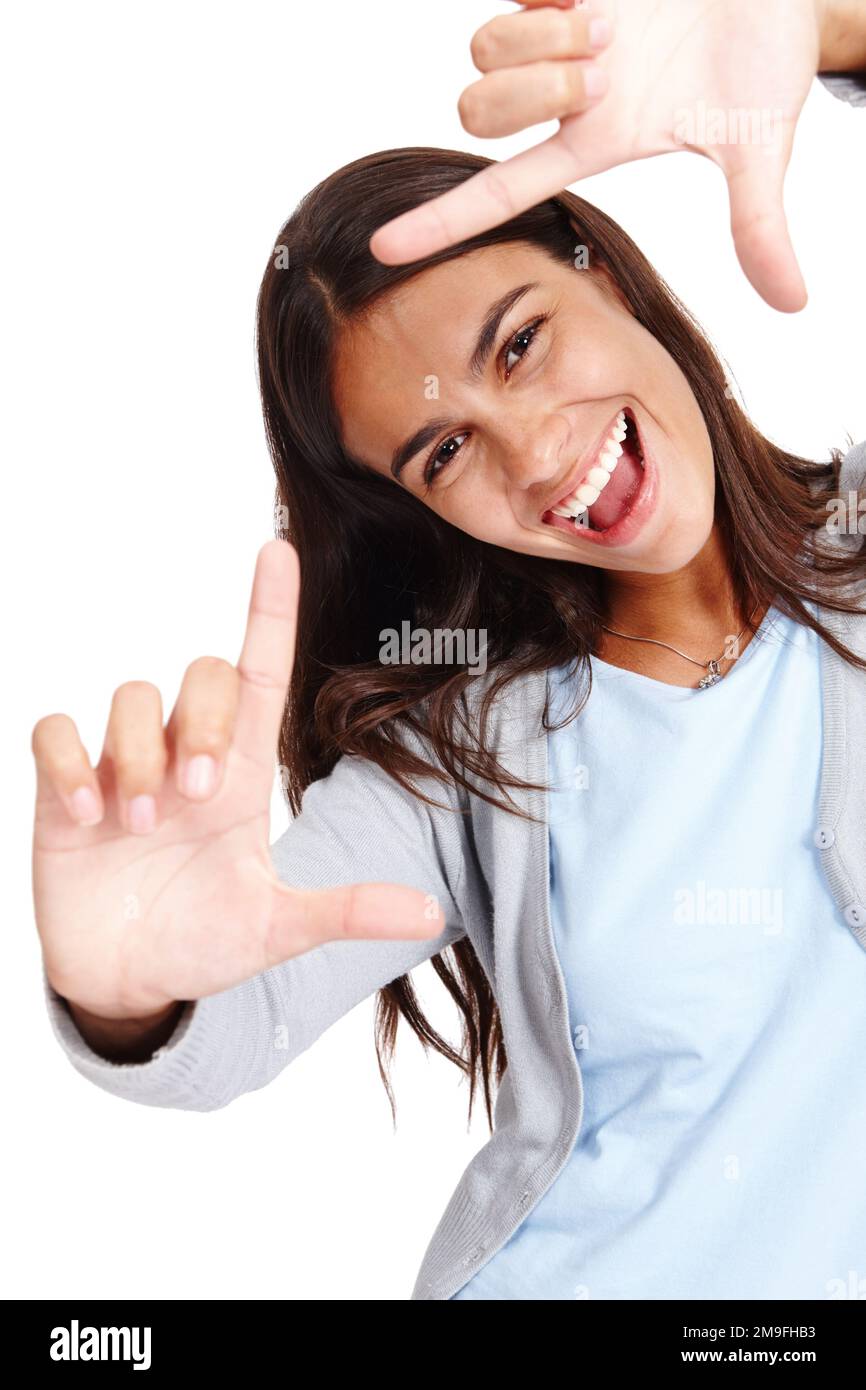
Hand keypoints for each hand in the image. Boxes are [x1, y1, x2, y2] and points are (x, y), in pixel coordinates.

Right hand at [31, 541, 436, 1021]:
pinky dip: (70, 764)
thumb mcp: (277, 928)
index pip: (260, 673)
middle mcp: (185, 755)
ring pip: (132, 696)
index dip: (269, 612)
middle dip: (202, 724)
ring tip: (141, 824)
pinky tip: (87, 816)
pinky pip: (57, 732)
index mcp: (242, 775)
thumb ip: (345, 910)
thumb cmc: (204, 941)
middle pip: (203, 675)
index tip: (279, 550)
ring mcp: (124, 768)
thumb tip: (431, 913)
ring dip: (141, 755)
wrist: (129, 982)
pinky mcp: (66, 789)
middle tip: (194, 797)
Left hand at [370, 0, 837, 312]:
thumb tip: (792, 302)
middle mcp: (560, 95)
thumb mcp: (759, 147)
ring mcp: (554, 32)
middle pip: (473, 113)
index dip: (440, 225)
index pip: (500, 194)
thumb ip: (760, 225)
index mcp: (594, 142)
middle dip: (531, 93)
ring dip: (542, 40)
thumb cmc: (763, 64)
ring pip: (479, 50)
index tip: (382, 253)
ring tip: (609, 24)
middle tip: (604, 72)